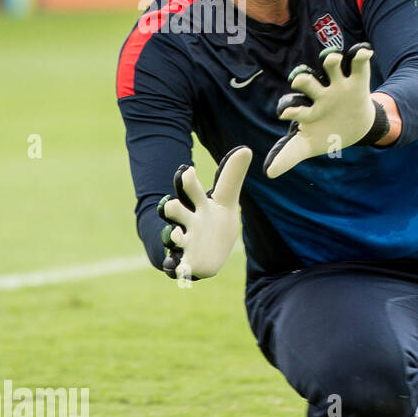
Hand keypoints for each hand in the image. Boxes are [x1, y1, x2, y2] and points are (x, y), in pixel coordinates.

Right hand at [158, 145, 251, 280]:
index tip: (187, 169)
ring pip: (172, 236)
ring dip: (173, 236)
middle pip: (175, 211)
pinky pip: (176, 264)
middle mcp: (186, 221)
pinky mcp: (184, 261)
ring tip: (177, 234)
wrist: (204, 252)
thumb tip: (246, 148)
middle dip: (172, 207)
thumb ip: (232, 176)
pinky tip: (179, 267)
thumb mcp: (226, 200)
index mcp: (197, 206)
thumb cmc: (213, 221)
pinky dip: (176, 266)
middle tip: (171, 204)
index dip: (187, 181)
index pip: (191, 190)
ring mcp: (183, 242)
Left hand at [264, 43, 383, 178]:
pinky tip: (364, 52)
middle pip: (308, 80)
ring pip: (331, 66)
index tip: (287, 114)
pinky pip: (357, 64)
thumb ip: (290, 156)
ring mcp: (339, 84)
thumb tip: (270, 173)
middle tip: (299, 81)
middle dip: (303, 79)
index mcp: (307, 107)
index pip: (294, 104)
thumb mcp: (310, 145)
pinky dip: (360, 55)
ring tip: (331, 59)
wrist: (356, 127)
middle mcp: (320, 92)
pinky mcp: (358, 80)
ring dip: (330, 60)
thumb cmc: (328, 134)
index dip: (290, 107)